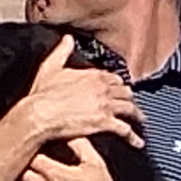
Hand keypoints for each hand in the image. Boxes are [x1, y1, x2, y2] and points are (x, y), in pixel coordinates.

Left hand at [16, 137, 123, 180]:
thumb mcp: (96, 164)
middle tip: (33, 163)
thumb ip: (81, 145)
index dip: (33, 151)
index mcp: (55, 174)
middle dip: (26, 166)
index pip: (31, 157)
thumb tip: (70, 132)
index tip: (38, 150)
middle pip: (21, 172)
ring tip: (31, 179)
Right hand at [23, 35, 145, 149]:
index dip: (116, 84)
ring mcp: (106, 105)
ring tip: (140, 120)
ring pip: (129, 109)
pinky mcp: (104, 123)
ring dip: (136, 115)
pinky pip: (125, 130)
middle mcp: (103, 88)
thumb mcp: (50, 67)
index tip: (118, 89)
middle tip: (132, 104)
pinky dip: (133, 137)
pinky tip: (138, 142)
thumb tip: (68, 38)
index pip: (113, 78)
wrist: (40, 114)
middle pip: (125, 92)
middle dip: (129, 98)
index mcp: (92, 75)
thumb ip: (62, 51)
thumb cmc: (42, 94)